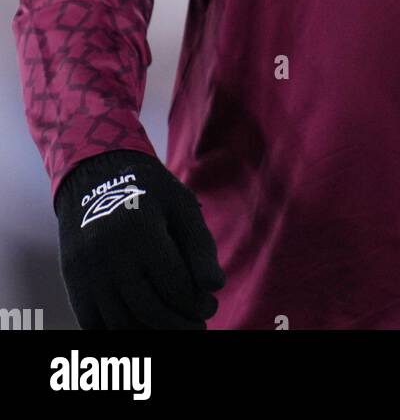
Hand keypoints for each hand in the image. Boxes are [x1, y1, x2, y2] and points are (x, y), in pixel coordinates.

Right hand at [55, 148, 224, 329]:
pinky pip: (93, 325)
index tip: (210, 305)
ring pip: (122, 323)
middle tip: (198, 325)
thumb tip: (215, 287)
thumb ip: (199, 244)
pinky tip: (142, 326)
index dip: (198, 303)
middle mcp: (110, 255)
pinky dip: (119, 333)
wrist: (95, 177)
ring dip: (152, 333)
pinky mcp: (73, 282)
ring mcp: (87, 272)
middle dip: (180, 324)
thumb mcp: (180, 204)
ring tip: (173, 327)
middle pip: (150, 310)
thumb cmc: (149, 191)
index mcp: (141, 231)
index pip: (175, 285)